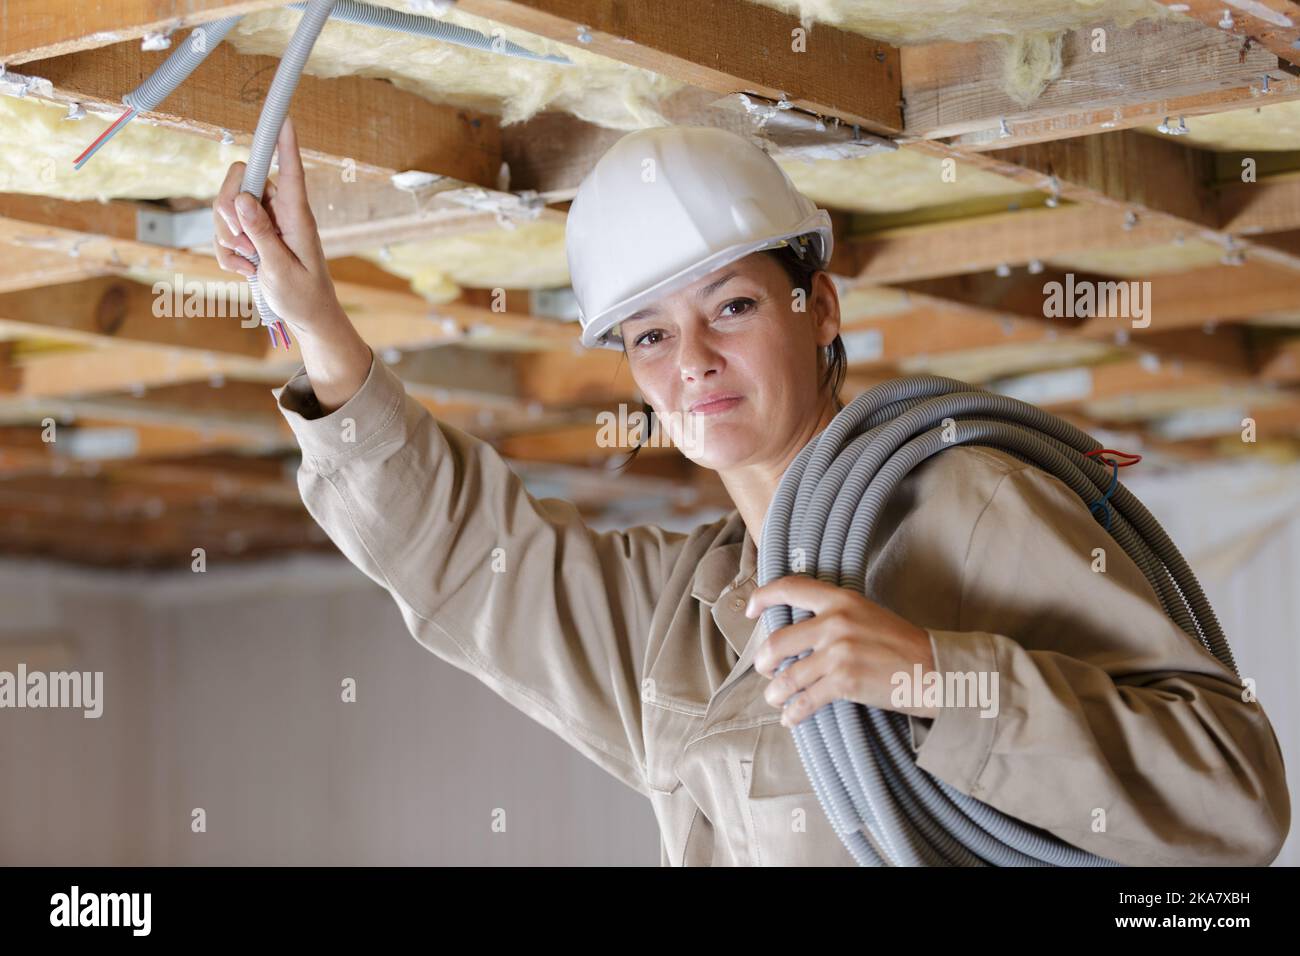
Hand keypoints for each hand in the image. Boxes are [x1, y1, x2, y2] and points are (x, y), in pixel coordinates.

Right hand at [212, 117, 344, 337]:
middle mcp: (279, 211)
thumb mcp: (282, 269)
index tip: (283, 115)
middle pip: (239, 182)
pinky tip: (246, 270)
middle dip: (228, 213)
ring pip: (224, 208)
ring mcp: (263, 222)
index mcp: (296, 216)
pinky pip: (222, 232)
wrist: (308, 318)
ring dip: (228, 240)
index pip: (291, 171)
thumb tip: (244, 198)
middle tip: (244, 245)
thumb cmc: (304, 296)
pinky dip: (227, 253)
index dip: (285, 144)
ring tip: (251, 264)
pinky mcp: (251, 234)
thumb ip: (262, 234)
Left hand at [746, 576, 938, 726]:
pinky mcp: (844, 681)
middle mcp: (836, 622)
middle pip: (777, 641)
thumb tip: (798, 631)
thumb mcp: (868, 615)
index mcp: (841, 599)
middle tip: (765, 671)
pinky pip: (804, 700)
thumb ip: (834, 616)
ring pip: (786, 676)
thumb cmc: (902, 645)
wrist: (935, 670)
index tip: (750, 609)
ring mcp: (839, 652)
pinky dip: (793, 713)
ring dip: (774, 692)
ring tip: (776, 698)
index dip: (763, 596)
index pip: (791, 587)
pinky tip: (791, 718)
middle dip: (763, 661)